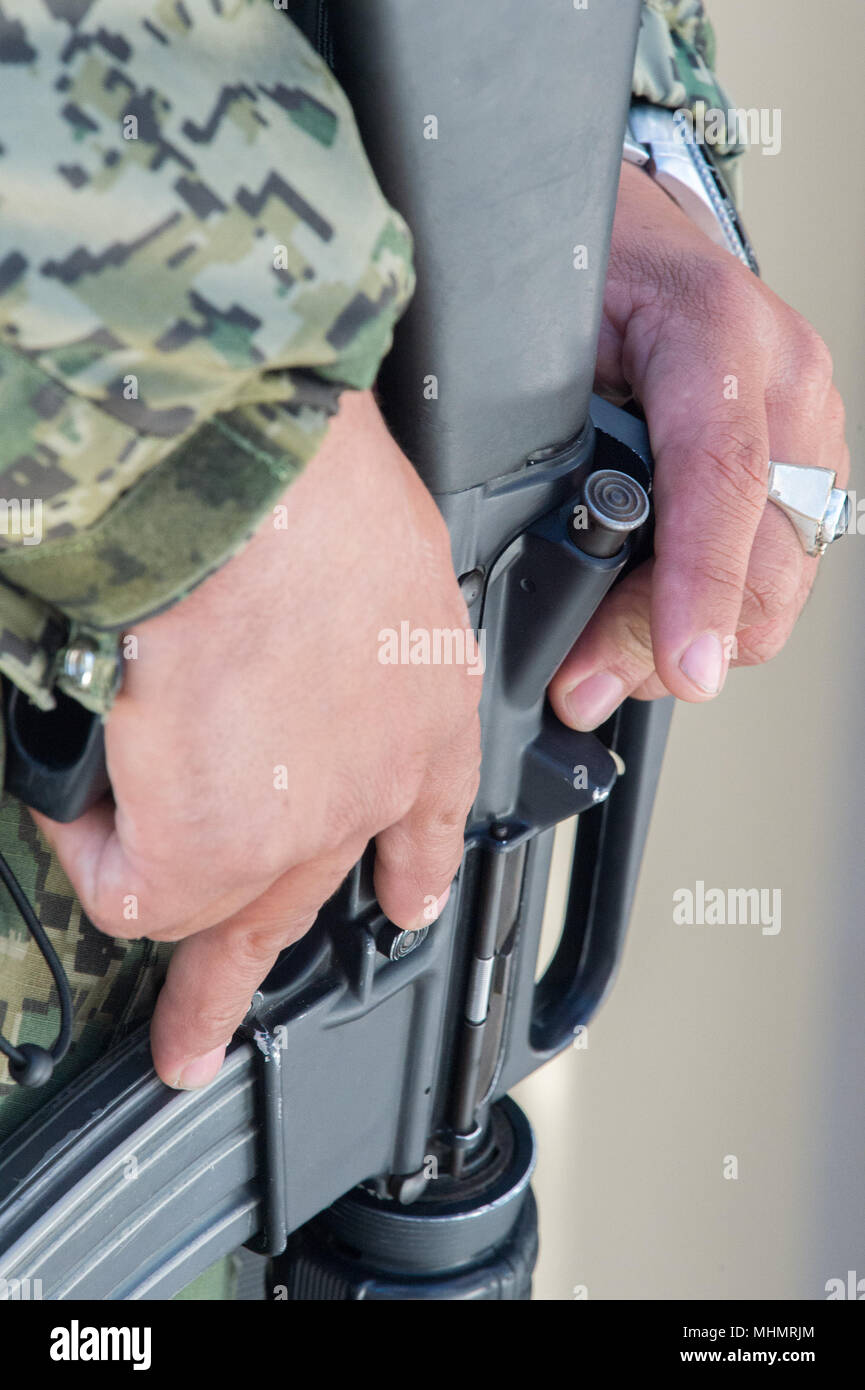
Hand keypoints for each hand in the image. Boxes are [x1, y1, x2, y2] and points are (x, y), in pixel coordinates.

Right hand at [35, 391, 480, 1088]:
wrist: (253, 495)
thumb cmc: (309, 484)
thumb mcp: (374, 540)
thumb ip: (338, 610)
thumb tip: (266, 629)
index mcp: (420, 699)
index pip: (428, 807)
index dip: (412, 859)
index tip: (406, 898)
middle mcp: (367, 781)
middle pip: (301, 900)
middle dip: (232, 978)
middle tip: (191, 1041)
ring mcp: (296, 830)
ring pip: (200, 908)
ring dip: (139, 882)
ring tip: (94, 826)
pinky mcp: (214, 851)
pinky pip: (125, 879)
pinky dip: (90, 833)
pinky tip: (92, 770)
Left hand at [548, 161, 848, 728]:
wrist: (633, 224)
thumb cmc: (583, 263)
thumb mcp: (537, 326)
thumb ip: (537, 434)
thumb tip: (516, 567)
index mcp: (717, 330)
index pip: (721, 477)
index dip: (701, 585)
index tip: (684, 667)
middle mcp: (785, 380)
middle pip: (766, 557)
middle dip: (672, 643)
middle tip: (583, 680)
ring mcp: (807, 423)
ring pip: (781, 580)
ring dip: (694, 634)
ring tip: (606, 650)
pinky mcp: (803, 461)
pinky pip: (776, 564)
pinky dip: (716, 607)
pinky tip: (654, 609)